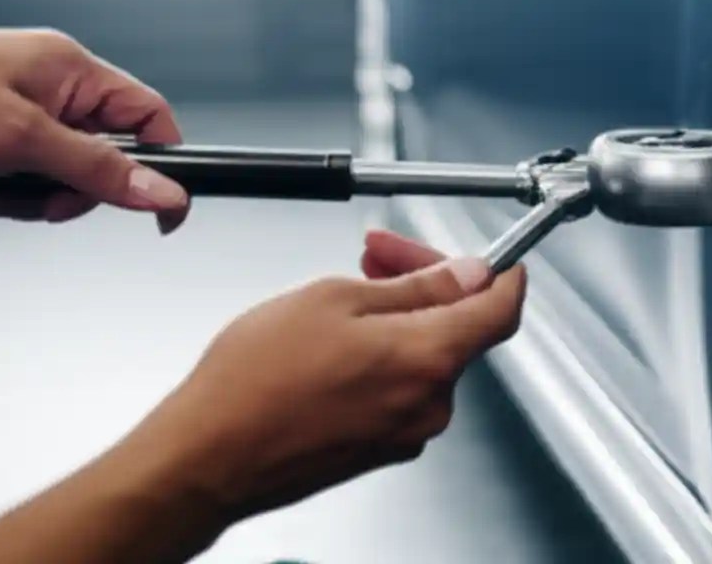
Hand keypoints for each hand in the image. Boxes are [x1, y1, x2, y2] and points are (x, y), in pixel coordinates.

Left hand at [0, 14, 188, 232]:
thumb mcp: (22, 141)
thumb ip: (98, 169)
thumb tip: (163, 192)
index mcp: (75, 72)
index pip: (150, 118)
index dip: (162, 166)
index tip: (160, 211)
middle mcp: (55, 87)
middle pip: (103, 159)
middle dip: (65, 190)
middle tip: (33, 195)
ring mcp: (23, 108)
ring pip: (58, 176)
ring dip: (20, 195)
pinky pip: (20, 176)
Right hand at [124, 242, 525, 523]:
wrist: (209, 456)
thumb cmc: (256, 381)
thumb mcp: (335, 299)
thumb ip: (415, 286)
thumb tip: (467, 274)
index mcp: (429, 358)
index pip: (502, 309)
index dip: (502, 273)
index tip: (486, 256)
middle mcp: (430, 403)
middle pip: (458, 327)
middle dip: (425, 282)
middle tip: (379, 254)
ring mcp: (407, 432)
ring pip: (425, 356)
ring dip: (399, 317)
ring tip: (344, 294)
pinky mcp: (381, 449)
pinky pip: (401, 388)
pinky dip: (384, 355)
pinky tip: (338, 341)